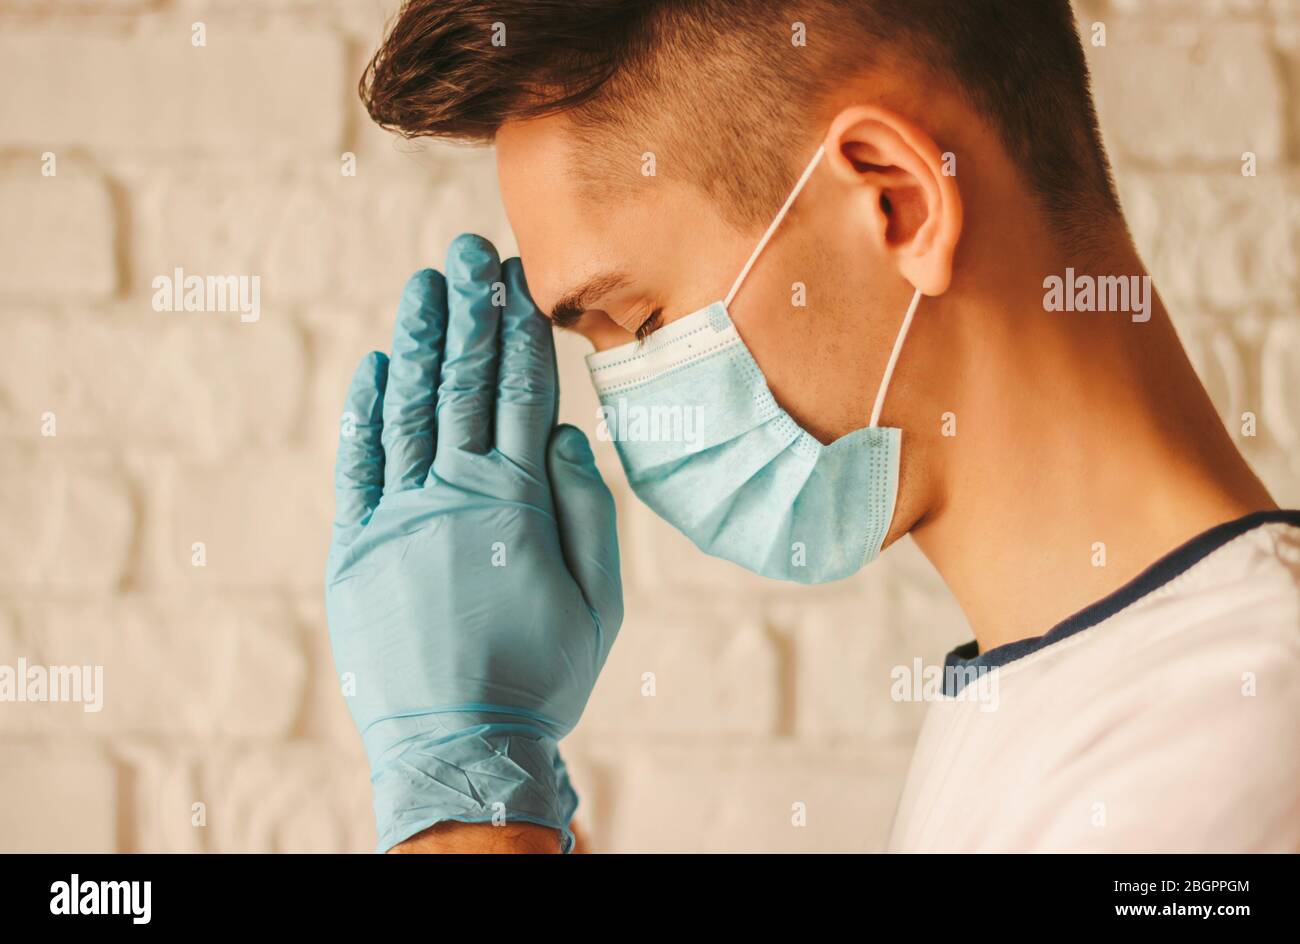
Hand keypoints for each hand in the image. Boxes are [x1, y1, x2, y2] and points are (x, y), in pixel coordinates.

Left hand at [326, 234, 621, 851]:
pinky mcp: (356, 548)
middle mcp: (452, 495)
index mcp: (514, 503)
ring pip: (407, 410)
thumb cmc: (542, 676)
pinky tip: (375, 367)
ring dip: (416, 342)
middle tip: (468, 251)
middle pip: (460, 384)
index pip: (517, 393)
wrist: (460, 747)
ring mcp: (397, 518)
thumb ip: (586, 512)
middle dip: (467, 312)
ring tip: (425, 285)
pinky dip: (366, 413)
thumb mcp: (599, 602)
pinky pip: (359, 467)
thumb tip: (565, 434)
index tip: (517, 277)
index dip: (517, 329)